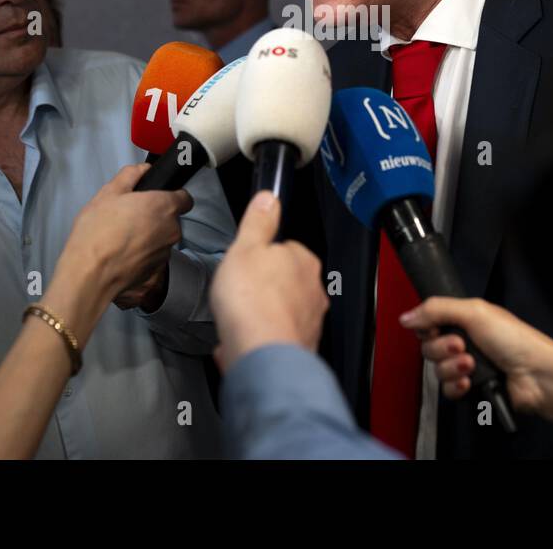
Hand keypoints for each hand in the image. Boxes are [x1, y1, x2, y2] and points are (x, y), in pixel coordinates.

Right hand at [44, 164, 190, 344]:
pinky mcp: (156, 271)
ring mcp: (165, 253)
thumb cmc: (98, 232)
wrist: (91, 274)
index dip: (171, 195)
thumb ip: (130, 175)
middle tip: (129, 215)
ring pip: (161, 238)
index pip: (185, 198)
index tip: (155, 197)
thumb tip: (142, 169)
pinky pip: (153, 256)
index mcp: (164, 206)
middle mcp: (171, 230)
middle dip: (154, 216)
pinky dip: (142, 253)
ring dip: (148, 235)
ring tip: (121, 236)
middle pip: (171, 218)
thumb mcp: (108, 193)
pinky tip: (122, 253)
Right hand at [209, 191, 327, 372]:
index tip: (247, 262)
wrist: (260, 354)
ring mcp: (310, 321)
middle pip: (285, 281)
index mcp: (303, 261)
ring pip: (282, 311)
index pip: (286, 248)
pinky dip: (262, 339)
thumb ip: (258, 222)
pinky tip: (242, 340)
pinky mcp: (300, 347)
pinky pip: (277, 338)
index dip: (262, 255)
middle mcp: (313, 290)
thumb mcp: (245, 248)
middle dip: (264, 287)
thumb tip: (269, 199)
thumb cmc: (252, 302)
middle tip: (239, 292)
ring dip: (263, 315)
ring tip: (239, 319)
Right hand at [399, 298, 550, 413]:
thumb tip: (406, 316)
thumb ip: (436, 309)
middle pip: (429, 348)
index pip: (428, 323)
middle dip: (443, 348)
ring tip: (472, 364)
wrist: (535, 375)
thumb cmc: (514, 339)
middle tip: (462, 345)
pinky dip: (456, 386)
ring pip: (437, 370)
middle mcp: (464, 342)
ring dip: (452, 367)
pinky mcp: (470, 389)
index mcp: (464, 320)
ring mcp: (467, 367)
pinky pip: (447, 390)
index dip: (427, 328)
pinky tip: (469, 382)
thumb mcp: (473, 312)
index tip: (435, 329)